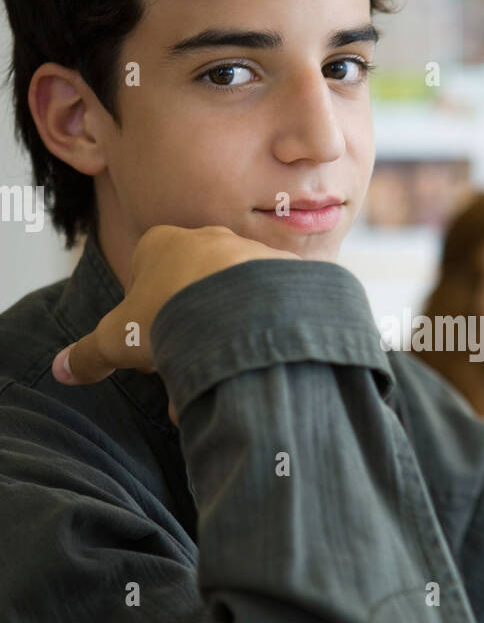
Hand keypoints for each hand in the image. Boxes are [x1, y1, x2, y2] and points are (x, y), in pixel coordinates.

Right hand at [50, 225, 300, 425]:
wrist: (245, 309)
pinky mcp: (282, 273)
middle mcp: (207, 239)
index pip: (144, 281)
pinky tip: (248, 370)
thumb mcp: (116, 339)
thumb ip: (90, 353)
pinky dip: (252, 338)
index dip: (141, 322)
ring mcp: (247, 253)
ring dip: (217, 343)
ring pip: (226, 304)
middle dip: (182, 338)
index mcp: (162, 243)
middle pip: (186, 294)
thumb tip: (61, 369)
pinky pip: (262, 308)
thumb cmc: (172, 313)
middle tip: (183, 374)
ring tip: (216, 382)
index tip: (148, 352)